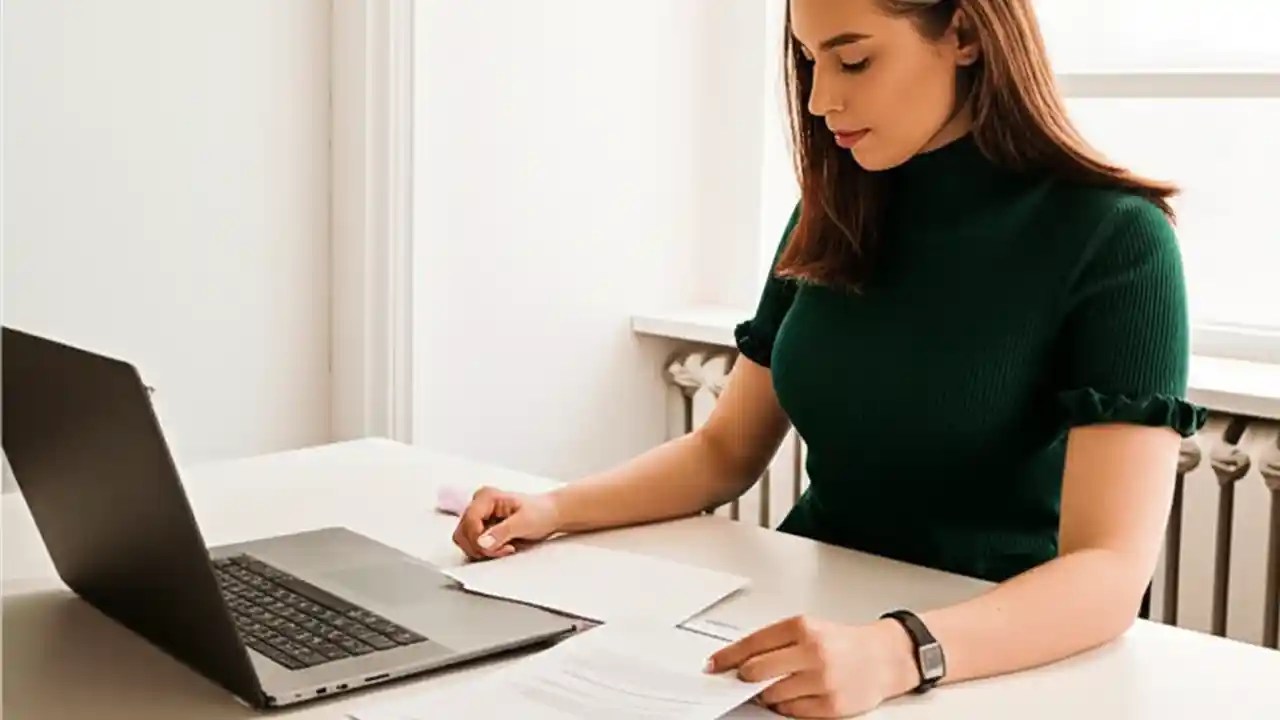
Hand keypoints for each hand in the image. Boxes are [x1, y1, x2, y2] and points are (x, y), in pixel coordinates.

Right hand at [451, 487, 561, 559]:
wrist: (550, 515)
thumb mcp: (524, 522)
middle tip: (505, 549)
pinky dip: (485, 552)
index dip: (480, 540)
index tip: (499, 547)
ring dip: (483, 551)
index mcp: (486, 497)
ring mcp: (478, 517)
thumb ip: (502, 532)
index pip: (469, 522)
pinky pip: (472, 546)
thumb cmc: (541, 512)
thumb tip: (482, 542)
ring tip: (506, 548)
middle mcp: (477, 505)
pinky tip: (503, 548)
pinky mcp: (480, 528)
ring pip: (465, 541)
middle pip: (463, 534)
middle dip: (481, 547)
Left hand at [705, 615, 917, 717]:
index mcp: (803, 627)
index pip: (752, 643)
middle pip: (755, 671)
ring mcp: (822, 680)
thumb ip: (776, 642)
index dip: (727, 657)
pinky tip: (792, 697)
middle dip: (744, 678)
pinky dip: (785, 707)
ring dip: (765, 694)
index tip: (714, 665)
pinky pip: (791, 712)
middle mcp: (812, 651)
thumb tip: (738, 660)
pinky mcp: (831, 705)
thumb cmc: (843, 642)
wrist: (885, 657)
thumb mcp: (810, 628)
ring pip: (771, 695)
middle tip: (742, 679)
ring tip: (776, 686)